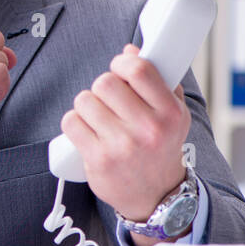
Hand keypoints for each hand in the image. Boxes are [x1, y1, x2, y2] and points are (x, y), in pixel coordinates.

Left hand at [59, 43, 190, 222]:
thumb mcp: (173, 114)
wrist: (156, 195)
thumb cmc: (161, 148)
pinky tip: (87, 130)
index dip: (122, 62)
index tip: (120, 69)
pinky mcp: (98, 159)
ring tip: (99, 118)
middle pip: (105, 82)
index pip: (138, 69)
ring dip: (87, 105)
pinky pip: (71, 122)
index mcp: (169, 113)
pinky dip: (75, 122)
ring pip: (84, 100)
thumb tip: (130, 49)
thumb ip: (158, 79)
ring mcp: (121, 146)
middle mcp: (147, 129)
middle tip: (109, 100)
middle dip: (103, 86)